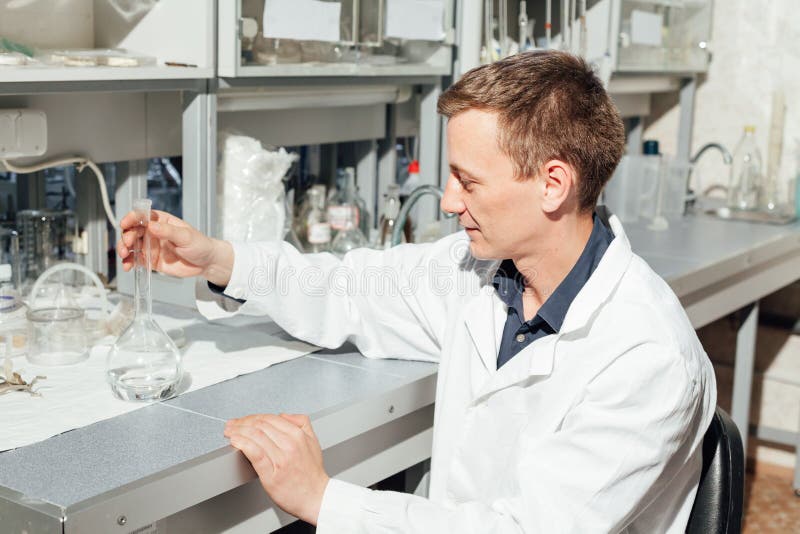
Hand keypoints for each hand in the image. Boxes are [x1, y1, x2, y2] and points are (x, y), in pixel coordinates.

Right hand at [116, 209, 233, 285]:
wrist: (206, 263)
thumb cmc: (199, 244)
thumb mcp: (186, 236)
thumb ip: (168, 231)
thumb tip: (152, 226)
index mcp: (161, 221)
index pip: (142, 216)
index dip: (131, 218)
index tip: (126, 223)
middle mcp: (153, 232)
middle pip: (132, 231)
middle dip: (126, 236)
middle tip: (128, 244)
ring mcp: (150, 246)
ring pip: (131, 246)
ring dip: (124, 250)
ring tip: (124, 256)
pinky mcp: (150, 260)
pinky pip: (135, 260)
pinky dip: (128, 263)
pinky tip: (127, 266)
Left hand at [224, 413, 329, 525]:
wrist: (315, 497)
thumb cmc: (312, 474)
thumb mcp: (313, 442)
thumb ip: (302, 424)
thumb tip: (284, 415)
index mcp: (298, 435)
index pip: (270, 418)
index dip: (253, 417)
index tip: (244, 420)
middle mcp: (290, 445)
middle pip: (260, 425)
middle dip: (242, 422)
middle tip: (233, 425)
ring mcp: (280, 459)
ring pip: (255, 436)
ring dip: (238, 431)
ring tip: (230, 432)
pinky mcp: (271, 473)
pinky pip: (254, 452)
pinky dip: (242, 443)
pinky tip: (235, 441)